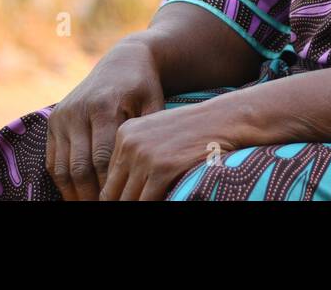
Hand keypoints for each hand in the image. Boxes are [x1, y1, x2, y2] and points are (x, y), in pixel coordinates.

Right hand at [46, 31, 164, 200]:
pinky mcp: (53, 119)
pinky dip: (61, 180)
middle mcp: (78, 111)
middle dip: (90, 194)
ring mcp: (62, 115)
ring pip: (61, 167)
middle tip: (104, 208)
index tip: (119, 201)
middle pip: (79, 166)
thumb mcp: (153, 105)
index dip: (108, 186)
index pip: (102, 159)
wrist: (123, 60)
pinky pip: (52, 159)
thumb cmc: (144, 88)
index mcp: (104, 107)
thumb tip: (147, 173)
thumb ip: (146, 136)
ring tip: (90, 205)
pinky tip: (76, 194)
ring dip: (73, 192)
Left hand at [100, 96, 250, 200]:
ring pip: (128, 200)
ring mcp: (146, 156)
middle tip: (127, 210)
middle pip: (112, 193)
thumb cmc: (192, 130)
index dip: (112, 199)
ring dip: (133, 207)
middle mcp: (130, 143)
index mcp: (124, 133)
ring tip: (140, 210)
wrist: (223, 119)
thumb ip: (135, 156)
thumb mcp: (156, 134)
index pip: (107, 179)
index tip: (118, 203)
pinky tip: (162, 203)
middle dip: (119, 205)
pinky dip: (151, 207)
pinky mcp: (164, 168)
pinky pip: (148, 201)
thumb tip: (117, 191)